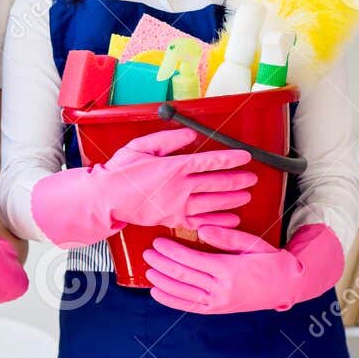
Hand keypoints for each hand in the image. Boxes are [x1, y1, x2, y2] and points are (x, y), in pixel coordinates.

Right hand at [30, 128, 257, 248]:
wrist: (106, 198)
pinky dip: (218, 222)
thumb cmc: (121, 171)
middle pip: (216, 183)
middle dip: (238, 179)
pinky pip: (201, 222)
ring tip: (246, 195)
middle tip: (252, 177)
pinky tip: (232, 220)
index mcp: (174, 167)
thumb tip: (191, 135)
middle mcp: (179, 188)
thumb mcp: (142, 146)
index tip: (246, 156)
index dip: (231, 158)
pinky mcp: (172, 220)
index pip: (210, 161)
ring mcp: (177, 206)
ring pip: (212, 203)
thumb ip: (169, 140)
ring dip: (232, 199)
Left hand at [142, 223, 344, 314]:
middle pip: (183, 276)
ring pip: (183, 292)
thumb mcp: (251, 243)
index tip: (158, 241)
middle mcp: (221, 288)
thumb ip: (226, 236)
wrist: (286, 286)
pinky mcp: (218, 310)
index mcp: (229, 269)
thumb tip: (201, 230)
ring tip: (148, 270)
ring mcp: (219, 302)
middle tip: (147, 253)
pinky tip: (157, 292)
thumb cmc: (270, 260)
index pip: (192, 260)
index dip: (172, 251)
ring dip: (162, 281)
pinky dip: (171, 300)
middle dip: (162, 264)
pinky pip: (190, 306)